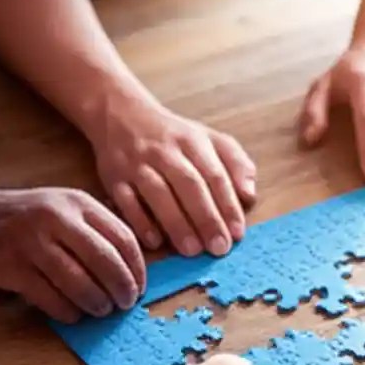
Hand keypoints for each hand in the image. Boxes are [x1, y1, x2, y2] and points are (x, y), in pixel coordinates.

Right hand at [0, 187, 145, 322]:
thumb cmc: (33, 217)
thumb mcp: (69, 207)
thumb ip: (100, 229)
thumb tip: (135, 268)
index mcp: (79, 203)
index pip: (122, 238)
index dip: (137, 269)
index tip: (139, 288)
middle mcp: (57, 219)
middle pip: (105, 261)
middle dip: (121, 288)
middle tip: (125, 304)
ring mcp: (33, 242)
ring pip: (78, 282)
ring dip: (96, 302)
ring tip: (101, 310)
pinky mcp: (13, 267)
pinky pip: (49, 297)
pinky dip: (67, 311)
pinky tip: (74, 314)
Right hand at [90, 98, 255, 257]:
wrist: (120, 114)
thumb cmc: (174, 137)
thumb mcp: (209, 139)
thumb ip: (235, 164)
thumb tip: (249, 196)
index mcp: (193, 142)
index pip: (215, 175)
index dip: (227, 205)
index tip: (238, 233)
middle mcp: (165, 152)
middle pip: (189, 185)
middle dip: (206, 218)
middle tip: (218, 248)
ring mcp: (137, 164)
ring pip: (158, 193)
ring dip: (176, 223)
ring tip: (192, 250)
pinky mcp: (114, 177)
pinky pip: (126, 201)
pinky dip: (140, 222)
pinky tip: (155, 241)